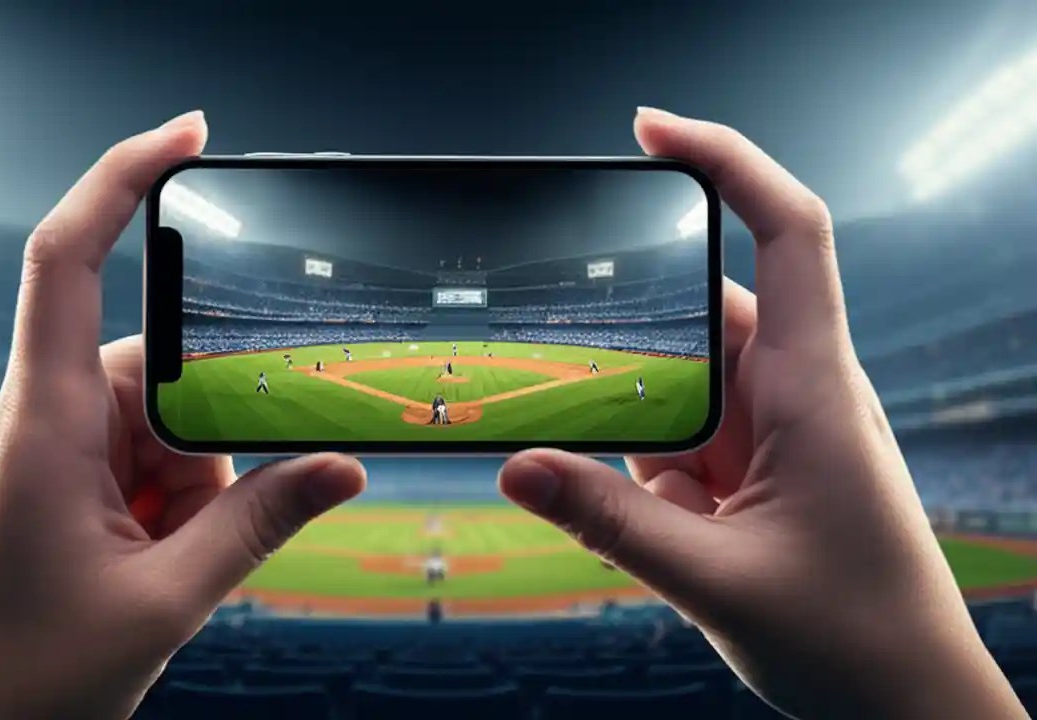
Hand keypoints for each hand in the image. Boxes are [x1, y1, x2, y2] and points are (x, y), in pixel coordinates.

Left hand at [0, 111, 365, 719]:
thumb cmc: (22, 683)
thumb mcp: (163, 604)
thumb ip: (260, 524)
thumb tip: (344, 465)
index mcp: (44, 423)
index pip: (68, 259)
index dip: (122, 178)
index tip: (191, 135)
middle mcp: (39, 418)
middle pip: (156, 368)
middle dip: (209, 438)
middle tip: (212, 519)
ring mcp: (45, 452)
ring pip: (157, 425)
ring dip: (190, 490)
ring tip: (169, 570)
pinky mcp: (55, 484)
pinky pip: (140, 462)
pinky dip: (171, 507)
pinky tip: (158, 568)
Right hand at [499, 108, 1023, 718]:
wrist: (906, 703)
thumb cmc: (852, 638)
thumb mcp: (715, 581)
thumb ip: (609, 521)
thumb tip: (516, 464)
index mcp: (814, 388)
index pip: (789, 232)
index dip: (727, 162)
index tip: (651, 132)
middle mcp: (797, 392)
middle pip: (707, 306)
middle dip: (634, 324)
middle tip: (556, 336)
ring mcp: (776, 431)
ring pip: (683, 379)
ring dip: (636, 412)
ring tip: (594, 444)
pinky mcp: (755, 470)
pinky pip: (682, 435)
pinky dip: (645, 460)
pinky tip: (631, 501)